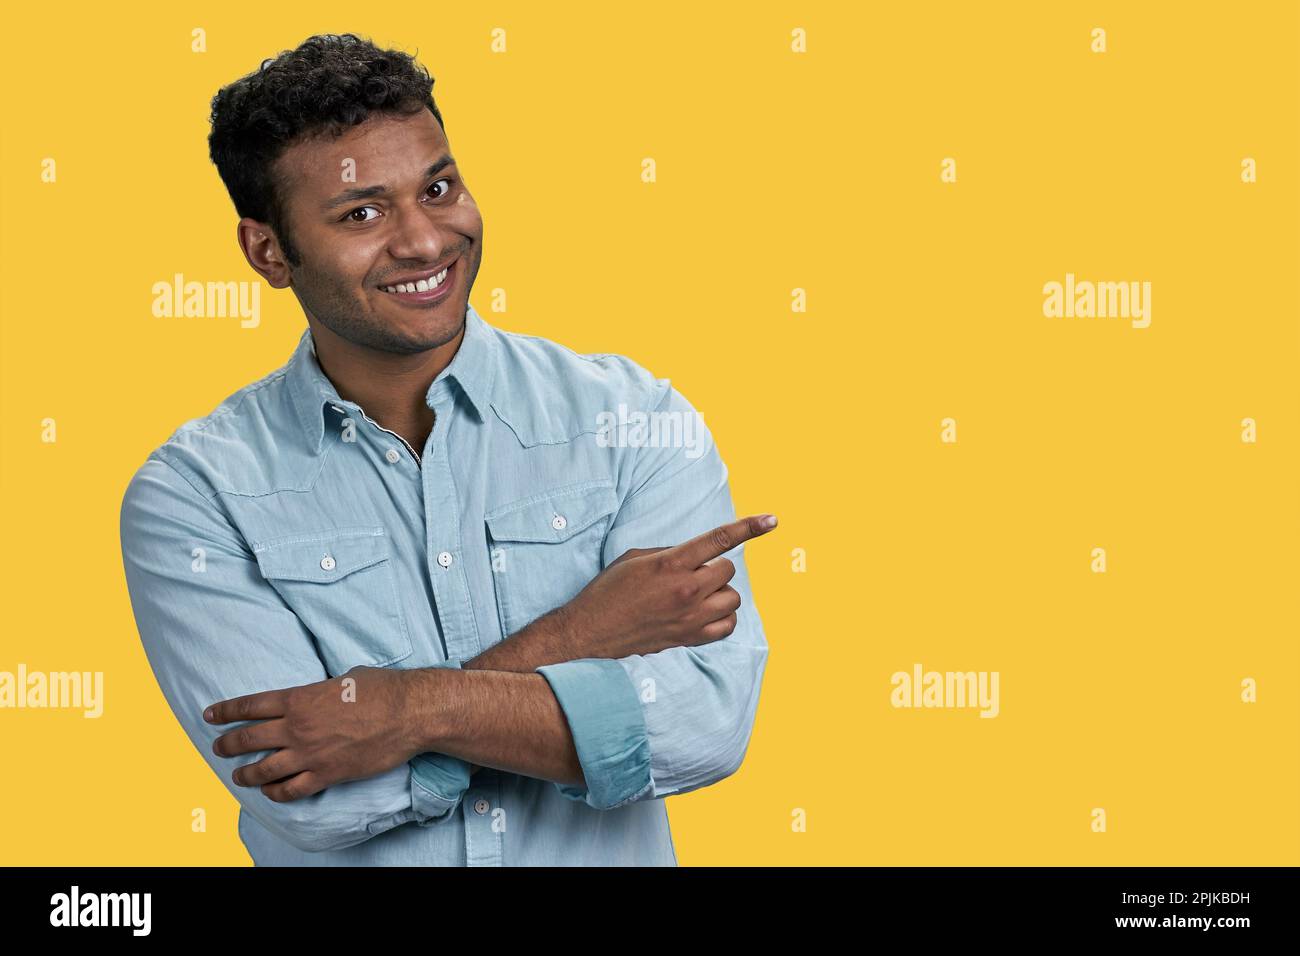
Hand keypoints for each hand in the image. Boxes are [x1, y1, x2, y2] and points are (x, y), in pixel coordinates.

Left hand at [204, 665, 420, 801]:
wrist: (409, 713)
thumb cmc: (381, 689)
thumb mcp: (343, 678)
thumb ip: (320, 691)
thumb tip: (316, 696)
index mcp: (299, 698)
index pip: (250, 706)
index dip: (226, 711)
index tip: (210, 716)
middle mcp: (297, 727)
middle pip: (248, 739)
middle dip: (227, 744)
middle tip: (218, 748)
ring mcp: (310, 754)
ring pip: (264, 769)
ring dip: (246, 773)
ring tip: (238, 775)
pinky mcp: (327, 775)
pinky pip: (292, 790)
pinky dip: (276, 793)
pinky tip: (270, 792)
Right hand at [553, 514, 776, 658]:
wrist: (590, 631)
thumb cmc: (609, 590)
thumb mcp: (636, 558)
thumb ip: (671, 553)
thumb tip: (696, 556)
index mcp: (671, 563)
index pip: (719, 540)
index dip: (748, 527)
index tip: (772, 520)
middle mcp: (685, 590)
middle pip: (728, 569)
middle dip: (714, 567)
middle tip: (691, 573)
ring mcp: (690, 617)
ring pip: (732, 597)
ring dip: (720, 591)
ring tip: (696, 593)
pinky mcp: (689, 637)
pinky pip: (727, 625)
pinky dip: (723, 616)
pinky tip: (706, 611)